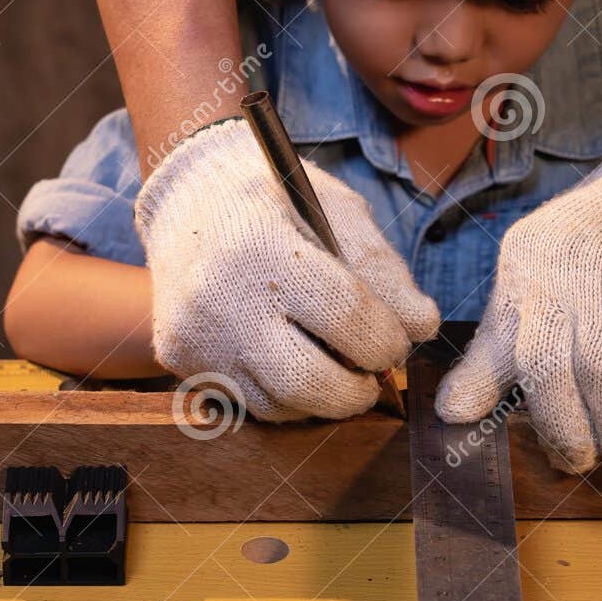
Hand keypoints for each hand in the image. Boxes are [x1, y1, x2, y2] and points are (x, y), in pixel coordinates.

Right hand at [136, 119, 439, 419]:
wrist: (186, 195)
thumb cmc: (274, 198)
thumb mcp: (334, 208)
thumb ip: (381, 267)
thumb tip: (421, 327)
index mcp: (262, 247)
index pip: (345, 317)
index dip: (387, 341)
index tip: (397, 343)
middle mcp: (221, 298)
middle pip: (308, 381)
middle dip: (357, 391)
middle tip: (372, 377)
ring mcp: (195, 336)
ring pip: (279, 405)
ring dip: (322, 399)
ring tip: (336, 369)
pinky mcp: (180, 359)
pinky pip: (247, 403)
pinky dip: (284, 397)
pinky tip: (294, 364)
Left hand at [435, 123, 601, 475]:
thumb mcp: (542, 275)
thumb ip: (501, 343)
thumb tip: (452, 411)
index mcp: (525, 266)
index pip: (495, 336)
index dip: (477, 382)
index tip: (456, 417)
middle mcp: (563, 273)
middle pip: (546, 367)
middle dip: (563, 432)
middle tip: (577, 462)